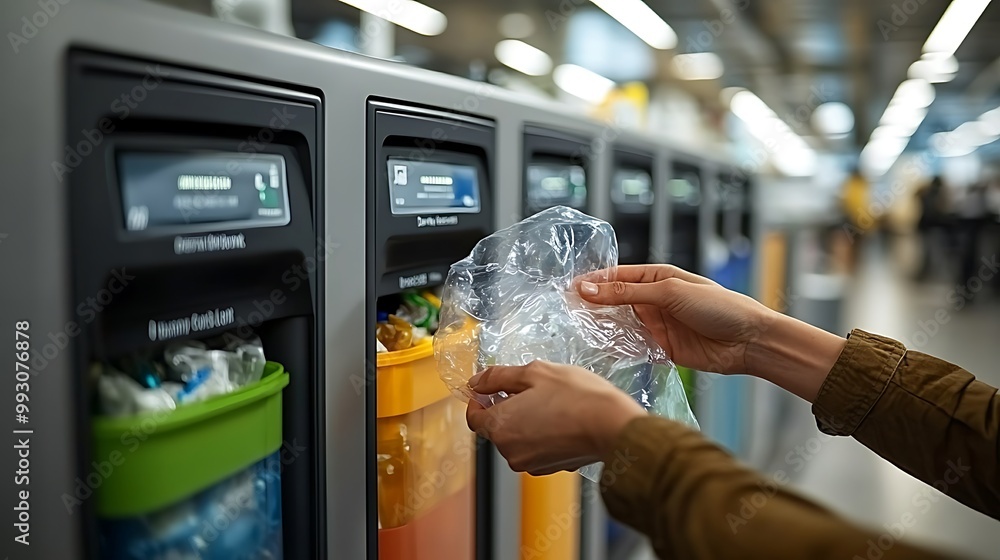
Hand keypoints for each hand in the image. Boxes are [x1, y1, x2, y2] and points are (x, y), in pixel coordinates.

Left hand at [465, 361, 644, 474]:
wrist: (613, 426)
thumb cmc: (577, 397)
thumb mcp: (534, 372)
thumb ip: (498, 376)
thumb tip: (477, 381)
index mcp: (500, 426)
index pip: (473, 417)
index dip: (480, 400)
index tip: (491, 388)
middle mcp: (510, 451)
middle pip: (496, 428)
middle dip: (507, 408)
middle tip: (531, 389)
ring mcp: (530, 463)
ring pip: (517, 438)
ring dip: (526, 421)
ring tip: (551, 402)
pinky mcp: (550, 468)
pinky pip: (536, 448)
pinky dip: (542, 435)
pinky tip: (560, 418)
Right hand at [576, 265, 846, 401]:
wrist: (749, 341)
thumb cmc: (718, 307)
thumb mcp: (669, 293)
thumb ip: (627, 293)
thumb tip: (588, 289)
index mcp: (658, 277)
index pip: (617, 277)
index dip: (593, 282)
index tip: (567, 290)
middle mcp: (654, 300)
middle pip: (614, 301)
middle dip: (592, 306)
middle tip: (565, 312)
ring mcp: (656, 325)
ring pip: (620, 325)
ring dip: (602, 328)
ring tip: (577, 331)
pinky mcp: (660, 348)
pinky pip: (632, 347)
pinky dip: (617, 348)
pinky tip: (600, 349)